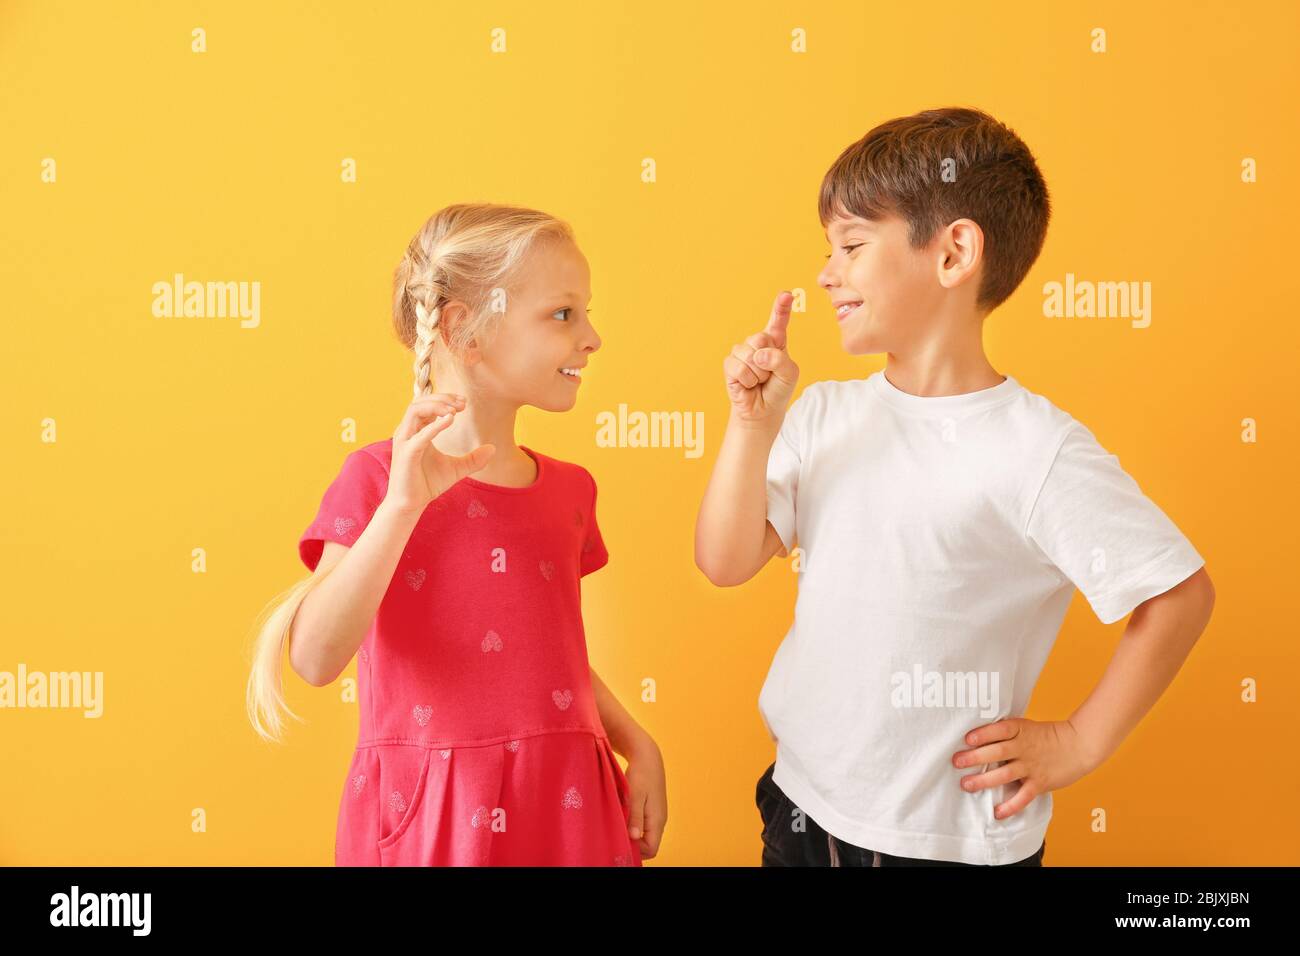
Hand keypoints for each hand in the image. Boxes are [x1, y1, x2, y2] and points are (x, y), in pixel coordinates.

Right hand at [386, 392, 495, 512]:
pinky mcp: (406, 454)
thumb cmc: (428, 483)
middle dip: (442, 398)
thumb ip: (473, 458)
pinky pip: (419, 435)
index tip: (465, 403)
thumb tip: (493, 448)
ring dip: (436, 406)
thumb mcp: (456, 469)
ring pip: (415, 411)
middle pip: (420, 402)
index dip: (446, 400)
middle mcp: (408, 432)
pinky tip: (450, 420)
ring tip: (455, 410)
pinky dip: (434, 425)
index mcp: (417, 431)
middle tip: (463, 403)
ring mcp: (405, 442)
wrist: (410, 504)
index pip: (427, 405)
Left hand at [623, 735, 666, 859]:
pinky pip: (643, 826)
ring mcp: (656, 815)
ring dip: (631, 835)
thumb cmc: (641, 774)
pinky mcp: (651, 809)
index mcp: (657, 820)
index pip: (651, 849)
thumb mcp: (635, 795)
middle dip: (633, 845)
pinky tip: (621, 817)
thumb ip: (635, 817)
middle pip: (648, 845)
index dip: (636, 851)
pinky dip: (632, 826)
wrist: (648, 756)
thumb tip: (633, 837)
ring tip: (617, 825)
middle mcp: (659, 820)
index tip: (620, 842)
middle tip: (616, 835)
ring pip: (645, 835)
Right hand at [723, 291, 799, 425]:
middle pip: (761, 338)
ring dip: (759, 374)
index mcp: (776, 340)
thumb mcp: (790, 374)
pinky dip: (748, 380)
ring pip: (750, 355)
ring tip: (759, 381)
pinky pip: (739, 368)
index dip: (781, 307)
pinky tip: (748, 385)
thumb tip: (758, 354)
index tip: (786, 294)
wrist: (763, 410)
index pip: (778, 321)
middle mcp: (757, 343)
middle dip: (768, 360)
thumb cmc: (778, 389)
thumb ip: (780, 360)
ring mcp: (742, 352)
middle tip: (769, 374)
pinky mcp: (730, 364)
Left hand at [952, 717, 1097, 820]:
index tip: (967, 739)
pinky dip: (1010, 806)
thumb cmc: (1047, 735)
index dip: (983, 734)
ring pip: (1004, 774)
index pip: (999, 730)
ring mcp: (1031, 766)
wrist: (1079, 745)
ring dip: (984, 780)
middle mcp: (1024, 748)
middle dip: (974, 758)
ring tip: (966, 785)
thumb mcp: (1025, 727)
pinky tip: (997, 812)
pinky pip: (1023, 797)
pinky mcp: (1040, 783)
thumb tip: (976, 737)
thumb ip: (1006, 733)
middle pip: (997, 753)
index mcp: (1020, 730)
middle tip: (956, 762)